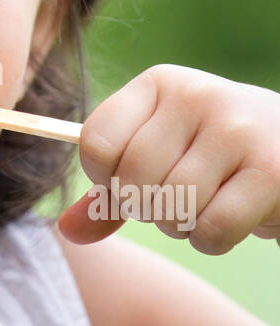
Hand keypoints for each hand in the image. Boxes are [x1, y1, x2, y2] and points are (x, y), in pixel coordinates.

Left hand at [57, 64, 279, 252]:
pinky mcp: (271, 170)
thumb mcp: (159, 155)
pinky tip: (231, 217)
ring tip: (206, 204)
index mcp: (159, 84)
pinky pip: (211, 229)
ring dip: (181, 226)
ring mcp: (236, 130)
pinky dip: (211, 241)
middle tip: (174, 199)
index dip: (104, 180)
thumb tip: (67, 230)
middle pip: (131, 181)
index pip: (96, 142)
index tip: (128, 181)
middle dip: (145, 209)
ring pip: (171, 209)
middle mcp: (196, 96)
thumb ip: (110, 191)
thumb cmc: (213, 155)